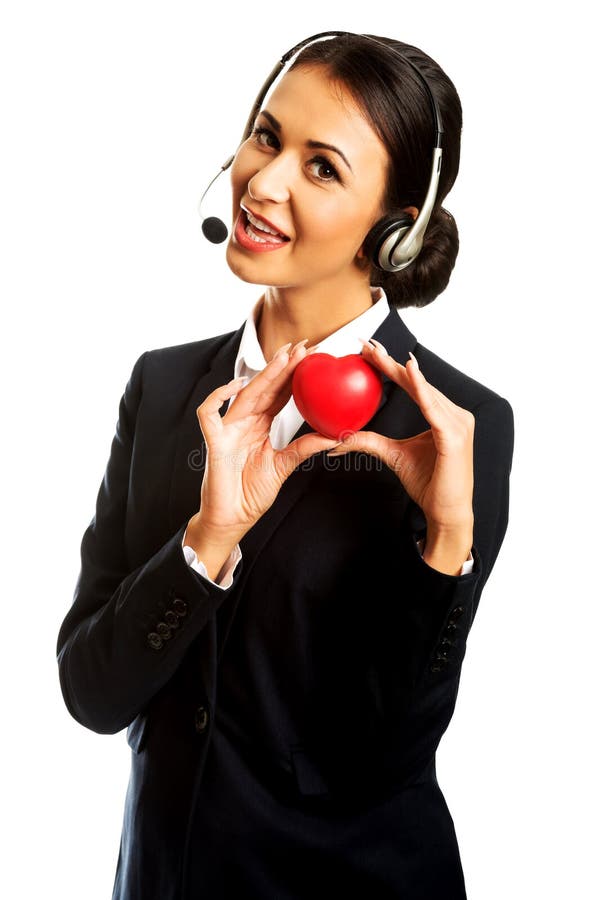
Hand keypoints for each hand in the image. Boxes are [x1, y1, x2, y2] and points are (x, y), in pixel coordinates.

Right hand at [190, 339, 340, 542]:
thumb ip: (304, 448)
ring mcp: (227, 431)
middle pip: (263, 388)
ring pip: (243, 394)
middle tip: (303, 347)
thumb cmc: (251, 494)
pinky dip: (218, 397)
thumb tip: (334, 436)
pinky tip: (237, 385)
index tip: (312, 359)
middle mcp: (243, 423)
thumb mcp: (284, 466)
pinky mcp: (213, 442)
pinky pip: (208, 413)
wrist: (232, 519)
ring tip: (283, 357)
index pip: (278, 395)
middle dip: (282, 366)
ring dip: (263, 375)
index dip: (292, 376)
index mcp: (259, 426)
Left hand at [328, 338, 475, 531]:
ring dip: (399, 369)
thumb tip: (339, 437)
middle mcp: (454, 414)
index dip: (391, 368)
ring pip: (423, 390)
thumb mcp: (393, 455)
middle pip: (417, 383)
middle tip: (365, 344)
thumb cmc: (429, 484)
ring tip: (377, 354)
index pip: (413, 387)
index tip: (368, 352)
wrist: (446, 513)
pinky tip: (408, 370)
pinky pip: (433, 408)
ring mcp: (457, 422)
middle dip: (390, 362)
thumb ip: (370, 441)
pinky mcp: (454, 435)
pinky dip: (421, 388)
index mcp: (443, 415)